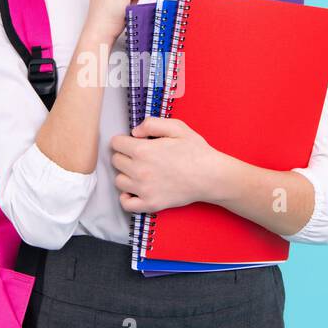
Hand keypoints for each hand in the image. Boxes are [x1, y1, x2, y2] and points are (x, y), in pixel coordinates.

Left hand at [109, 116, 231, 213]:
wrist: (211, 176)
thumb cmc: (196, 151)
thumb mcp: (177, 127)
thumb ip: (152, 124)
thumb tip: (134, 132)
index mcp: (143, 150)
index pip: (116, 144)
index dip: (124, 141)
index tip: (134, 143)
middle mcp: (139, 170)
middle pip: (116, 161)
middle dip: (125, 156)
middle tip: (141, 156)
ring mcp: (143, 189)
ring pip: (119, 181)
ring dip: (126, 175)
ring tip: (140, 172)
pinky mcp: (150, 204)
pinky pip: (126, 203)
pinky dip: (127, 197)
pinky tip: (135, 190)